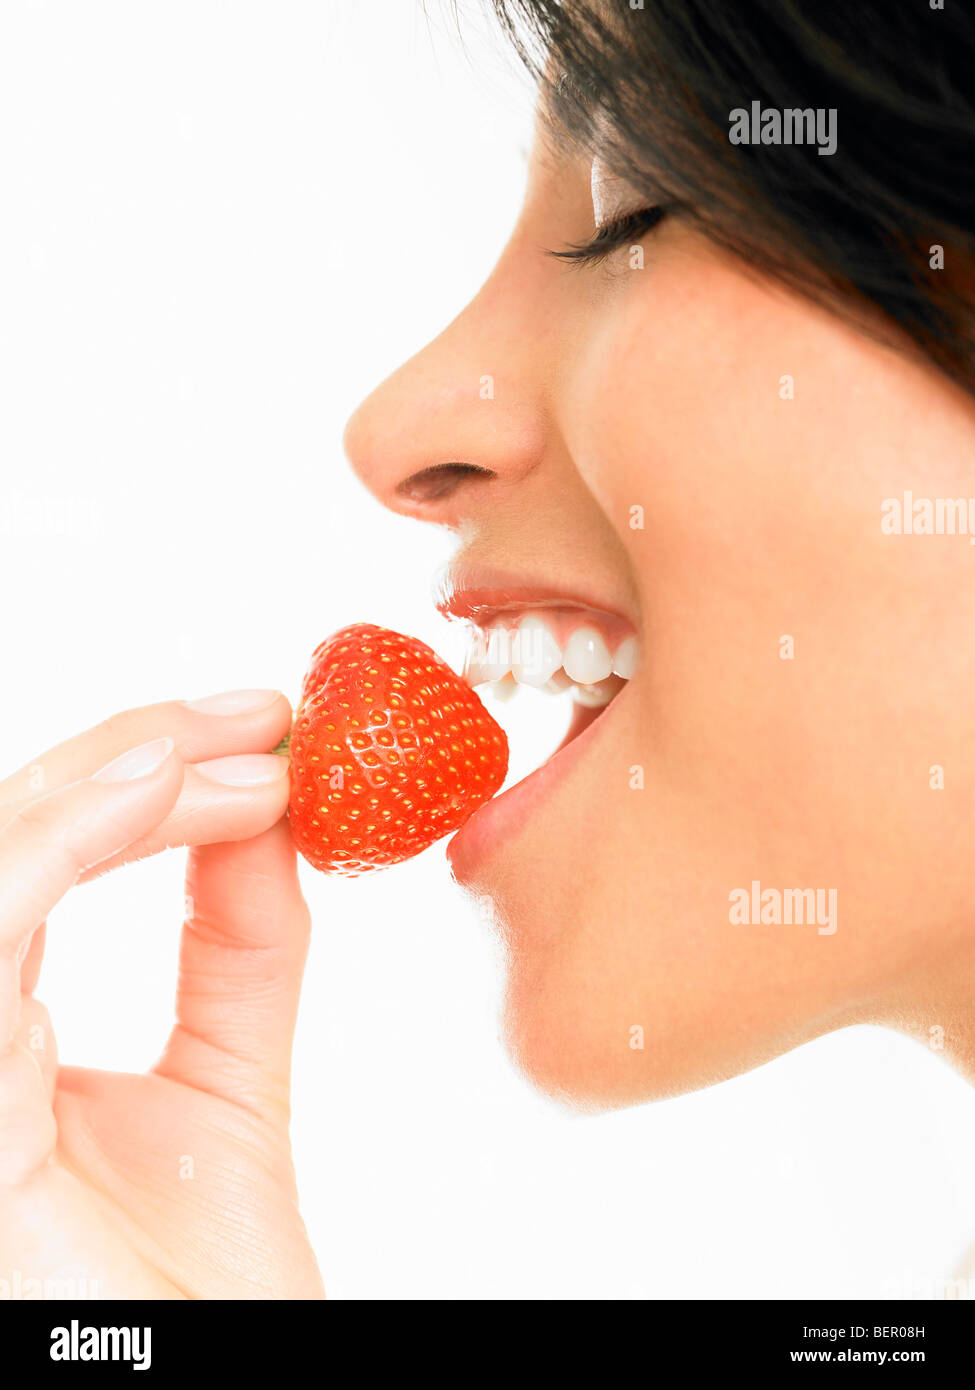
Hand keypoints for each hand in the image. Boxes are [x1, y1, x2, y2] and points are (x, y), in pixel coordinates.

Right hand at [0, 691, 324, 1299]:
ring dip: (110, 776)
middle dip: (133, 749)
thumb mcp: (228, 1078)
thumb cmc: (198, 1285)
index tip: (260, 726)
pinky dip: (62, 842)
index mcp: (1, 1039)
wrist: (216, 1383)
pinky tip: (161, 789)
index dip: (135, 769)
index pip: (36, 854)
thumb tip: (264, 811)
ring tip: (238, 746)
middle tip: (261, 716)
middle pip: (0, 833)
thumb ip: (236, 948)